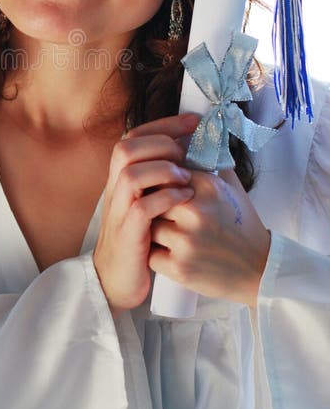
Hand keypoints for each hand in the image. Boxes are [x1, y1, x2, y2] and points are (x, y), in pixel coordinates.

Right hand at [92, 114, 198, 313]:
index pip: (134, 137)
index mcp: (121, 178)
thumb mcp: (147, 203)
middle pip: (125, 148)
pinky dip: (165, 198)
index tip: (194, 121)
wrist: (116, 279)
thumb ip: (161, 179)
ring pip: (130, 173)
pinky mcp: (127, 234)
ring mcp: (118, 211)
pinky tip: (184, 199)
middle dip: (161, 143)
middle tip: (186, 155)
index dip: (164, 124)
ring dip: (162, 169)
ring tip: (186, 178)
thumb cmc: (140, 240)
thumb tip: (195, 155)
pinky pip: (140, 208)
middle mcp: (115, 189)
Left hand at [149, 168, 270, 307]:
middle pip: (152, 197)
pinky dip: (157, 255)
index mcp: (208, 186)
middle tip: (165, 214)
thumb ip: (209, 162)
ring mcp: (186, 240)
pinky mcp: (179, 267)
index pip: (165, 172)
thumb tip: (187, 138)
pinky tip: (173, 253)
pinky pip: (150, 253)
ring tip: (173, 235)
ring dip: (155, 232)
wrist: (260, 270)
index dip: (162, 183)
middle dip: (155, 206)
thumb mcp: (232, 187)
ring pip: (148, 226)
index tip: (165, 191)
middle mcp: (195, 211)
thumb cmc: (242, 225)